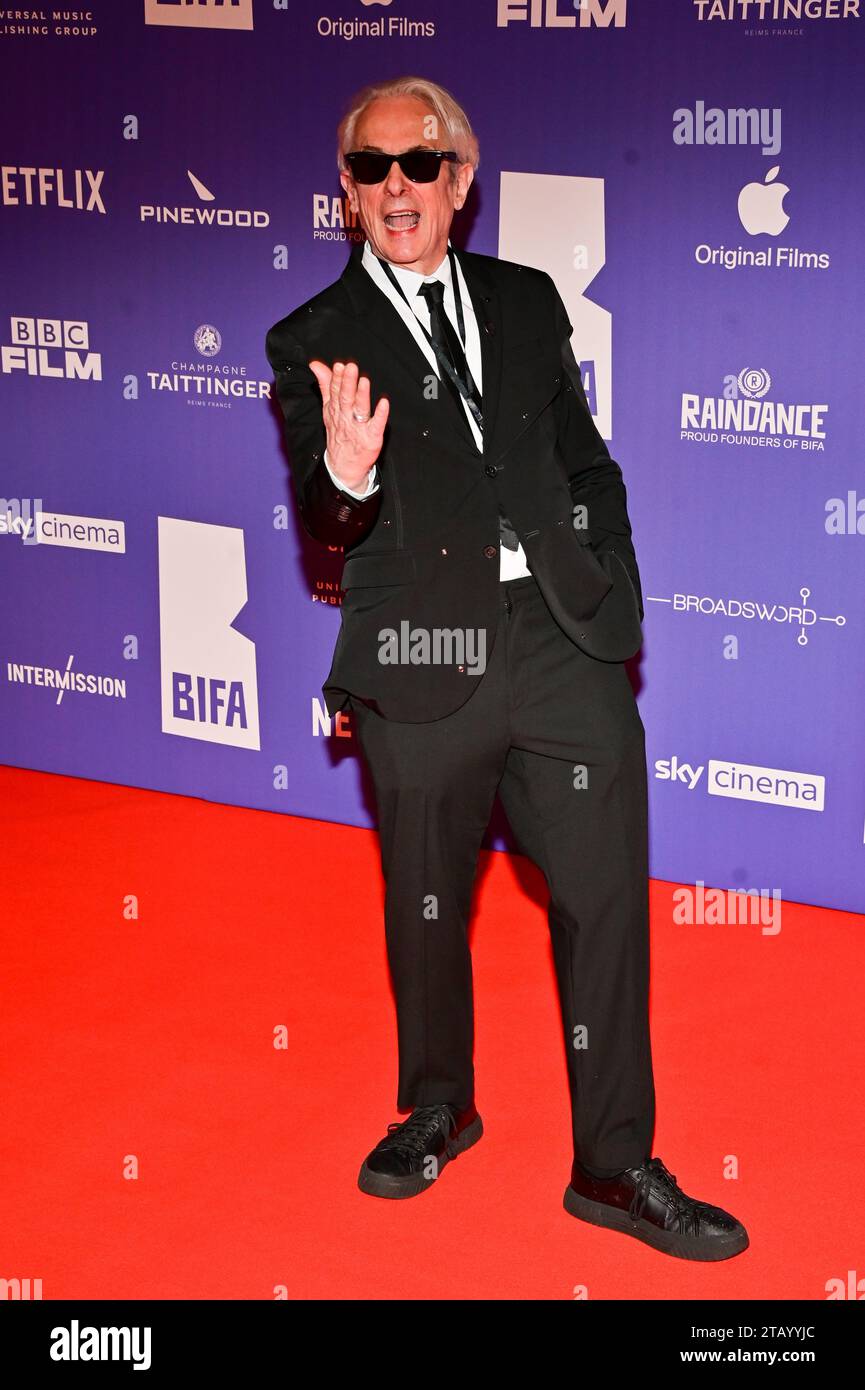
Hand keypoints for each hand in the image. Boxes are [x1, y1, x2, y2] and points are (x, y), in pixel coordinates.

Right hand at [308, 359, 388, 491]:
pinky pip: (376, 425)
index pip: (335, 392)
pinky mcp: (371, 438)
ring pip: (359, 410)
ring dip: (361, 395)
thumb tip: (316, 365)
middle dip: (347, 383)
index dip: (337, 379)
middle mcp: (346, 417)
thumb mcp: (328, 408)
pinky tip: (384, 403)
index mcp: (336, 409)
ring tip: (364, 381)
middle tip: (351, 368)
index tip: (339, 366)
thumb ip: (325, 384)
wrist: (343, 466)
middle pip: (346, 399)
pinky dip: (380, 414)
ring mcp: (358, 428)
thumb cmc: (339, 433)